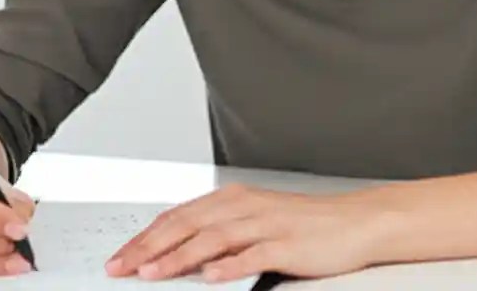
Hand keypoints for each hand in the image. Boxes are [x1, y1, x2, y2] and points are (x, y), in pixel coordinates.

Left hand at [105, 183, 397, 283]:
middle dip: (149, 248)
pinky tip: (211, 277)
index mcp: (232, 200)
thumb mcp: (255, 222)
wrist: (356, 221)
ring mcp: (266, 224)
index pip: (177, 217)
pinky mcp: (288, 243)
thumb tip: (178, 253)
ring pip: (213, 238)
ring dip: (179, 257)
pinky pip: (254, 254)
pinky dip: (230, 265)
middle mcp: (244, 207)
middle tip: (122, 267)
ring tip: (153, 273)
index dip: (145, 237)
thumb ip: (218, 234)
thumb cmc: (305, 225)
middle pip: (187, 225)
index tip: (120, 257)